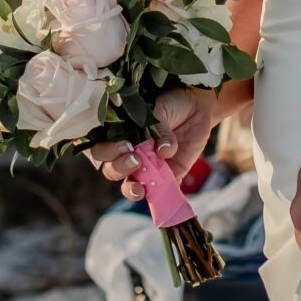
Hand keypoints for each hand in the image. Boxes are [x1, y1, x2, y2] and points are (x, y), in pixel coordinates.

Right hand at [85, 86, 217, 202]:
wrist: (197, 106)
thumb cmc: (171, 104)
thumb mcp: (161, 110)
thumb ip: (159, 129)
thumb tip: (164, 150)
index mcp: (121, 136)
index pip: (102, 150)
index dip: (107, 153)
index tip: (124, 146)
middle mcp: (130, 154)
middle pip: (112, 170)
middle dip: (119, 168)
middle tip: (135, 159)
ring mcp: (148, 168)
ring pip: (130, 185)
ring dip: (132, 188)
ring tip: (141, 186)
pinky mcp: (168, 176)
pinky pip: (160, 193)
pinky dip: (159, 196)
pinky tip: (161, 195)